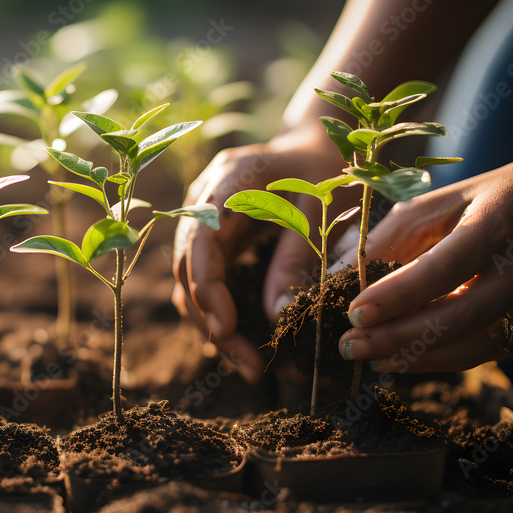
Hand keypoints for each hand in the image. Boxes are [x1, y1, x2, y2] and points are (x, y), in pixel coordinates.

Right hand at [172, 138, 344, 382]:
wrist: (312, 145)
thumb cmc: (323, 169)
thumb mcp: (320, 208)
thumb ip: (296, 256)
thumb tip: (275, 314)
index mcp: (229, 180)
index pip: (201, 239)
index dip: (207, 286)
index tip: (226, 328)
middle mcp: (202, 200)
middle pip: (189, 268)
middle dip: (212, 320)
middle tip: (246, 366)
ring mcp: (200, 221)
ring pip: (189, 282)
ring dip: (210, 326)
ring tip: (245, 367)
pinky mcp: (210, 241)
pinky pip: (203, 282)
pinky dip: (216, 314)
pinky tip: (239, 345)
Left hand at [335, 142, 512, 372]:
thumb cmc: (506, 192)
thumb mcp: (450, 196)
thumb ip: (398, 232)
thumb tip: (344, 269)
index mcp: (495, 224)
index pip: (444, 268)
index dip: (398, 294)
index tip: (354, 312)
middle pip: (458, 317)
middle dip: (397, 338)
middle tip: (349, 346)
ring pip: (473, 346)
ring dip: (416, 359)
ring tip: (369, 357)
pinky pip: (485, 352)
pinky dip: (441, 361)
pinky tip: (401, 360)